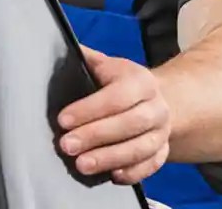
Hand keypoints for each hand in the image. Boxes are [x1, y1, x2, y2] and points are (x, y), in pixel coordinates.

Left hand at [57, 45, 171, 183]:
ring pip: (142, 148)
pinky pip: (153, 164)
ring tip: (82, 165)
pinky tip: (113, 176)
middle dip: (95, 135)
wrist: (154, 98)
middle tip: (67, 145)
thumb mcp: (105, 65)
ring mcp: (162, 131)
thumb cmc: (118, 81)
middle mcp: (156, 106)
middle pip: (130, 124)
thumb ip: (84, 59)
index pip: (116, 96)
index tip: (63, 120)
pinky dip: (134, 172)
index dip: (89, 109)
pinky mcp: (163, 150)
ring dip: (110, 158)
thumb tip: (59, 45)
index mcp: (140, 81)